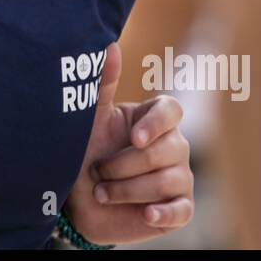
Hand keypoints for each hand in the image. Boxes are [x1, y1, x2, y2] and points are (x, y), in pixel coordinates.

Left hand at [63, 42, 193, 245]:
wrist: (78, 199)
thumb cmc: (86, 151)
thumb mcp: (90, 119)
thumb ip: (102, 84)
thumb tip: (110, 46)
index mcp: (154, 119)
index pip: (172, 111)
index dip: (156, 124)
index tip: (134, 138)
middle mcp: (174, 144)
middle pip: (166, 150)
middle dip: (124, 165)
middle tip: (98, 172)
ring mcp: (179, 176)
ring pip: (166, 181)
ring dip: (127, 189)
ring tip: (103, 192)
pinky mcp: (179, 208)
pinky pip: (181, 210)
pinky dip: (163, 212)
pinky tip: (146, 213)